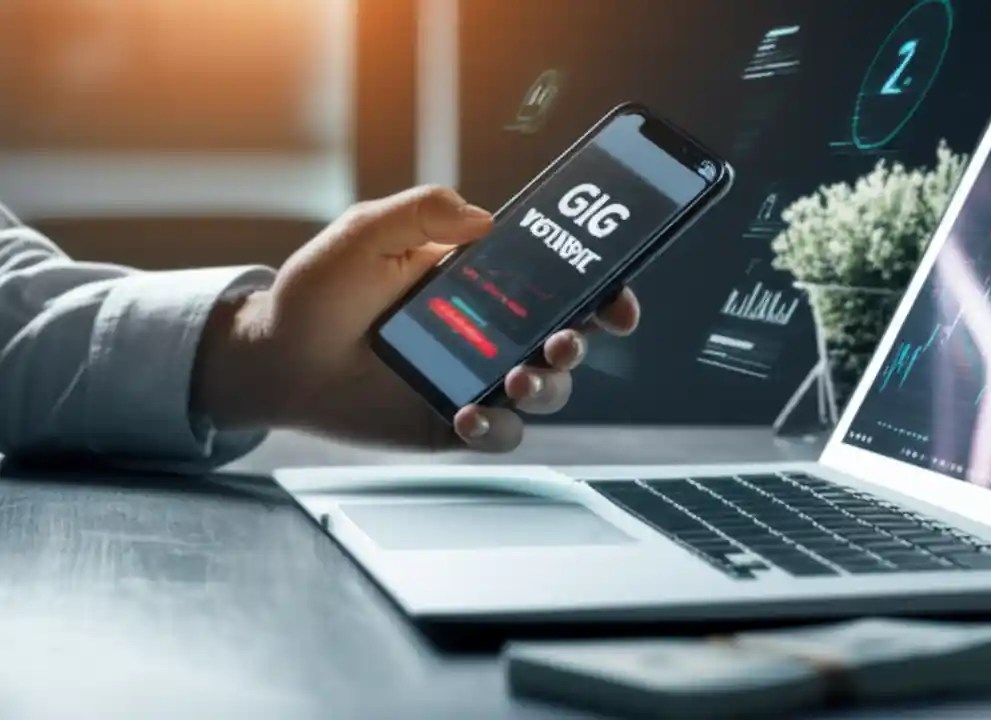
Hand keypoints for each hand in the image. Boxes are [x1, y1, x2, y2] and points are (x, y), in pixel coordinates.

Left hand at [193, 186, 640, 451]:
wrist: (274, 359)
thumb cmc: (318, 292)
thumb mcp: (365, 232)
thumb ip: (423, 210)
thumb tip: (485, 218)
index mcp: (483, 283)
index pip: (558, 284)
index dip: (600, 291)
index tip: (616, 297)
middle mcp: (490, 332)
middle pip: (567, 340)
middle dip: (582, 341)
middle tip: (563, 340)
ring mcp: (476, 379)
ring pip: (545, 391)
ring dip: (548, 385)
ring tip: (518, 377)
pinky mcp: (452, 422)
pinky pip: (499, 434)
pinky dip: (497, 428)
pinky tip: (470, 415)